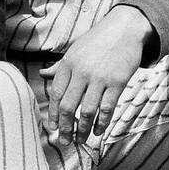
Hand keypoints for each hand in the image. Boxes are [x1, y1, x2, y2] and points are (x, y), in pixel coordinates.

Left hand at [40, 7, 153, 144]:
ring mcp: (100, 78)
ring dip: (83, 130)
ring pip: (88, 111)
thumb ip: (60, 66)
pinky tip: (98, 132)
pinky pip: (107, 108)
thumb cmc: (98, 40)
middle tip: (64, 141)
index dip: (54, 113)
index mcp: (69, 64)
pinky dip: (102, 123)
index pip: (57, 94)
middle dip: (65, 127)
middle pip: (69, 106)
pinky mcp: (117, 82)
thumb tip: (42, 75)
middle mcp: (82, 72)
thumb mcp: (75, 50)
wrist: (125, 28)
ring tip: (80, 140)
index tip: (53, 127)